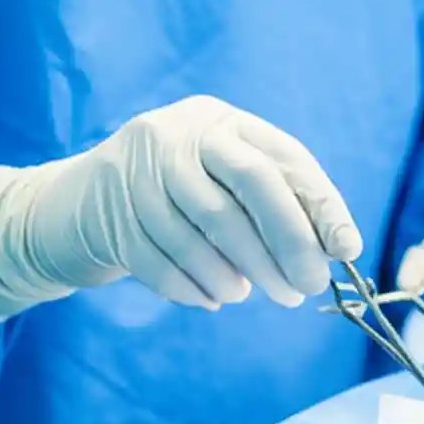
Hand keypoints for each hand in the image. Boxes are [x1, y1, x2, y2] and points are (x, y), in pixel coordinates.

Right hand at [0, 95, 360, 322]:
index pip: (284, 161)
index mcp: (221, 123)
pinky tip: (214, 300)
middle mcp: (178, 135)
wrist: (77, 206)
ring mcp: (136, 171)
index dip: (321, 207)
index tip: (346, 250)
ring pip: (205, 229)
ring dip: (238, 274)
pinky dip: (194, 288)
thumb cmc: (181, 201)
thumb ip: (283, 206)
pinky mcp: (106, 214)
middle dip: (287, 242)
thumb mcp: (229, 186)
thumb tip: (342, 248)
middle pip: (250, 185)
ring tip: (252, 294)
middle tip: (305, 287)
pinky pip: (160, 261)